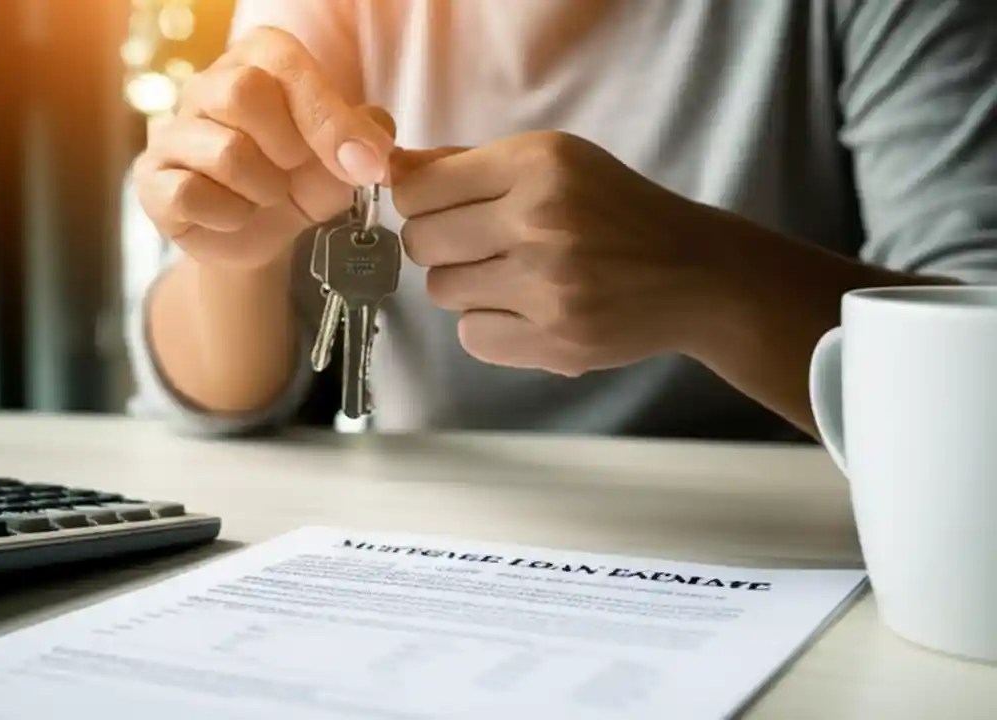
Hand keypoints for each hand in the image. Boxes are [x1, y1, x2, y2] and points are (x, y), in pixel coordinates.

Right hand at [134, 26, 394, 270]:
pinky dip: (229, 216)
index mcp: (256, 61)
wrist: (261, 238)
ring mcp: (172, 132)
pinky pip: (189, 194)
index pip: (286, 63)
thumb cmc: (299, 183)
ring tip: (266, 196)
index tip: (363, 165)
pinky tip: (235, 216)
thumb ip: (366, 137)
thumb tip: (373, 144)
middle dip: (287, 147)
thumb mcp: (344, 160)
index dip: (328, 117)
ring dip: (263, 189)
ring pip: (223, 151)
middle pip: (241, 91)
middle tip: (294, 171)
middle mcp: (206, 85)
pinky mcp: (152, 179)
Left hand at [392, 131, 731, 375]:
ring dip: (466, 287)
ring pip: (442, 292)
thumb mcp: (554, 162)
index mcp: (539, 163)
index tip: (436, 208)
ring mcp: (548, 285)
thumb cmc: (615, 212)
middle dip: (439, 245)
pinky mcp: (555, 340)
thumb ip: (468, 164)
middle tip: (478, 246)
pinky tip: (527, 310)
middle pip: (423, 241)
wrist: (695, 274)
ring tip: (511, 278)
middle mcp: (541, 220)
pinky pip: (472, 337)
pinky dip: (490, 327)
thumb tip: (390, 167)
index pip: (420, 187)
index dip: (418, 202)